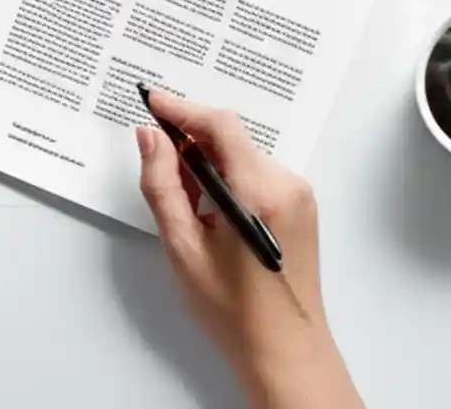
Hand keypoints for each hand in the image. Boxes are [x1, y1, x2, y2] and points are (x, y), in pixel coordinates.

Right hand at [136, 91, 361, 408]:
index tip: (152, 102)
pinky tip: (208, 209)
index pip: (220, 126)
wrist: (284, 348)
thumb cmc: (234, 310)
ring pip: (243, 156)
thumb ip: (162, 185)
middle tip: (157, 161)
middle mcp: (287, 184)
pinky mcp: (301, 206)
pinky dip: (228, 178)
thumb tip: (150, 138)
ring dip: (209, 163)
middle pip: (232, 138)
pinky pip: (257, 173)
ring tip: (183, 199)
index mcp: (260, 191)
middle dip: (191, 141)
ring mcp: (299, 195)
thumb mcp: (183, 246)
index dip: (182, 109)